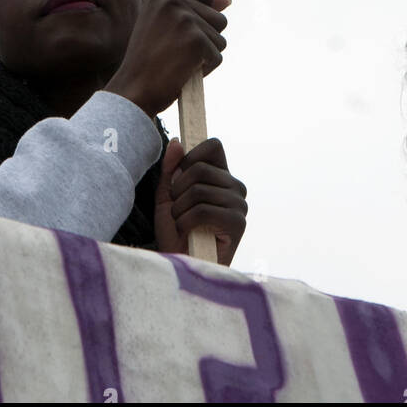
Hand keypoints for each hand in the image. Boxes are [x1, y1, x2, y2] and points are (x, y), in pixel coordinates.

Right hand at [105, 0, 229, 118]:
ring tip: (178, 61)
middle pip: (219, 17)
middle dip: (204, 39)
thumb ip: (197, 7)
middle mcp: (173, 0)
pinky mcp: (196, 41)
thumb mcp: (165, 25)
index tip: (184, 30)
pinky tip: (182, 72)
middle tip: (174, 51)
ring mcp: (185, 19)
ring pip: (220, 38)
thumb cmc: (149, 61)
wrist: (133, 91)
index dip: (205, 12)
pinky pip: (217, 56)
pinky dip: (205, 69)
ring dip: (205, 54)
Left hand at [154, 137, 247, 266]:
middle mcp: (236, 187)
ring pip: (197, 190)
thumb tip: (178, 141)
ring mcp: (239, 205)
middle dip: (177, 190)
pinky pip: (202, 210)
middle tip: (176, 209)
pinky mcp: (238, 224)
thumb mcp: (167, 197)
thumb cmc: (175, 233)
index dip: (191, 157)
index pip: (213, 146)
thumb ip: (171, 169)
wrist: (180, 265)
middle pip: (199, 168)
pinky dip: (184, 222)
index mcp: (222, 176)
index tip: (179, 178)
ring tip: (180, 223)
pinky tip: (186, 232)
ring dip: (179, 210)